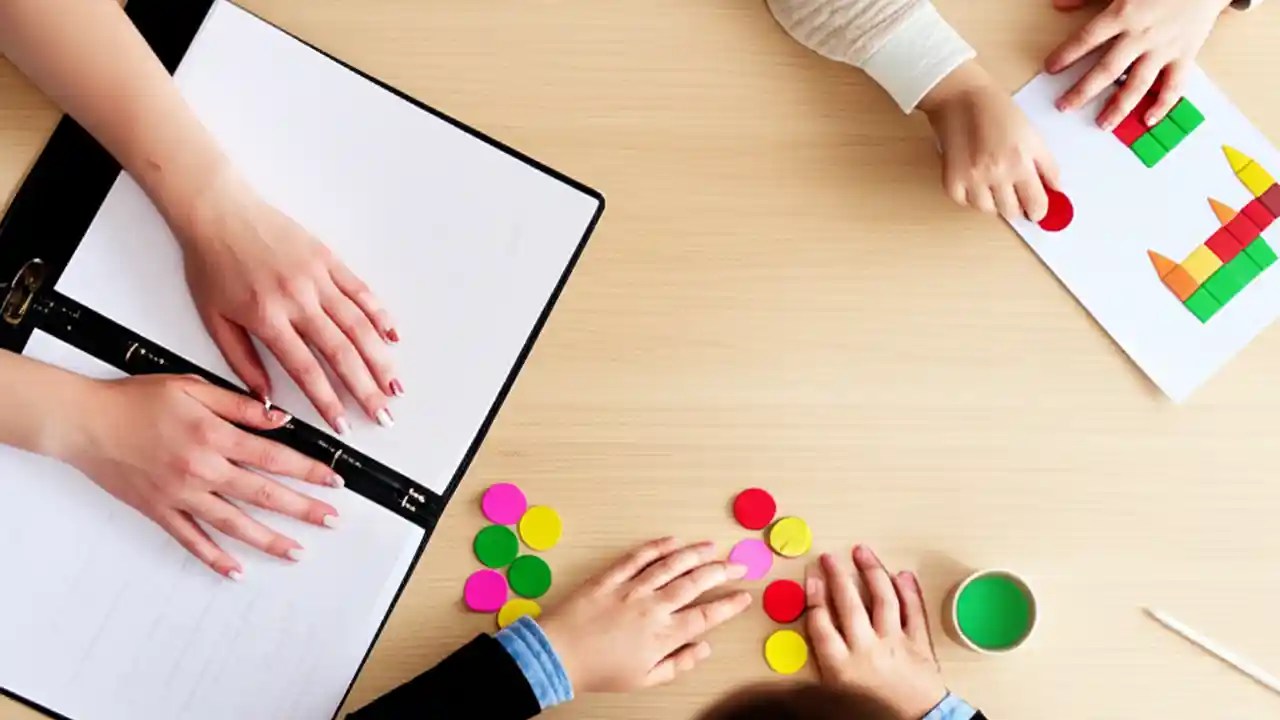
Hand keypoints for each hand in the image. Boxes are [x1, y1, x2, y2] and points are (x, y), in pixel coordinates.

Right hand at [57, 374, 343, 577]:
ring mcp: (180, 494)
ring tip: (297, 552)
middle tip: (331, 520)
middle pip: (263, 494)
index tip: (334, 480)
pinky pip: (191, 540)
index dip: (309, 470)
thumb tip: (278, 417)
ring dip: (269, 540)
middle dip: (303, 508)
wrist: (84, 422)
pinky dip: (215, 557)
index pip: (275, 457)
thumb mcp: (193, 388)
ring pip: (234, 523)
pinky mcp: (159, 510)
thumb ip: (238, 405)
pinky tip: (236, 571)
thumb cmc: (134, 400)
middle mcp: (201, 469)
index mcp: (213, 436)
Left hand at [173, 166, 400, 434]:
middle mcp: (297, 299)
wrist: (216, 211)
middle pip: (341, 353)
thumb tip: (265, 398)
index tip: (343, 424)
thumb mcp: (213, 318)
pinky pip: (361, 291)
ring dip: (381, 359)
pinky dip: (380, 315)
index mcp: (267, 317)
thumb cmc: (210, 262)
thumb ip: (241, 361)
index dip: (328, 401)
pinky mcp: (327, 259)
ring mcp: (317, 278)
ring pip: (359, 325)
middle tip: (383, 414)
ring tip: (395, 385)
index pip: (306, 369)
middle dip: (366, 389)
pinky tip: (393, 337)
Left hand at [538, 538, 752, 692]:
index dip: (729, 605)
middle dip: (721, 572)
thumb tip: (705, 648)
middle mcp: (652, 607)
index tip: (744, 596)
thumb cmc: (601, 671)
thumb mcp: (645, 679)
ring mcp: (631, 589)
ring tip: (712, 547)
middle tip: (738, 565)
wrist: (559, 654)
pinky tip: (673, 541)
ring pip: (671, 565)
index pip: (706, 616)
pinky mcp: (611, 577)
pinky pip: (637, 557)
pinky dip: (657, 547)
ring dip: (695, 554)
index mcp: (663, 635)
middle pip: (695, 583)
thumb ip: (679, 663)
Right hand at [805, 545, 946, 718]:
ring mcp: (895, 644)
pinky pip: (914, 612)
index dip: (814, 597)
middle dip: (837, 577)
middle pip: (849, 605)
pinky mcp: (919, 644)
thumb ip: (825, 659)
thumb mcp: (837, 693)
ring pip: (883, 600)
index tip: (811, 577)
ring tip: (861, 551)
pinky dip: (909, 591)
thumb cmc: (873, 713)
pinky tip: (902, 575)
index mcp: (841, 666)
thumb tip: (814, 625)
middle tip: (828, 557)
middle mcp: (866, 650)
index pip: (820, 623)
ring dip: (871, 572)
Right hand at [920, 61, 1060, 222]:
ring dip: (993, 202)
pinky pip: (964, 202)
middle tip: (1016, 195)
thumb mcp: (1032, 135)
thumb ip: (1046, 166)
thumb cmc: (997, 110)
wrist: (960, 97)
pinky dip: (971, 196)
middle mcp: (996, 174)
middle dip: (1017, 207)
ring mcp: (971, 179)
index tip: (1038, 209)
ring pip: (987, 210)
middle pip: (1011, 212)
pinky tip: (975, 180)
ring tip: (993, 183)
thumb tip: (1055, 191)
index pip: (1037, 204)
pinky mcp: (951, 180)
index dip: (1039, 210)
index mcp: (1020, 162)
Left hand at [1046, 0, 1231, 127]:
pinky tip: (1148, 120)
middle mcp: (1141, 35)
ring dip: (1119, 107)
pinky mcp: (1185, 54)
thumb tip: (1058, 5)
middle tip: (1064, 106)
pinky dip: (1163, 105)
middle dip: (1083, 91)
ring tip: (1102, 124)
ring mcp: (1163, 48)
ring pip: (1137, 84)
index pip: (1087, 39)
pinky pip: (1174, 85)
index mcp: (1122, 14)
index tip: (1050, 69)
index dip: (1066, 55)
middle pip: (1107, 70)